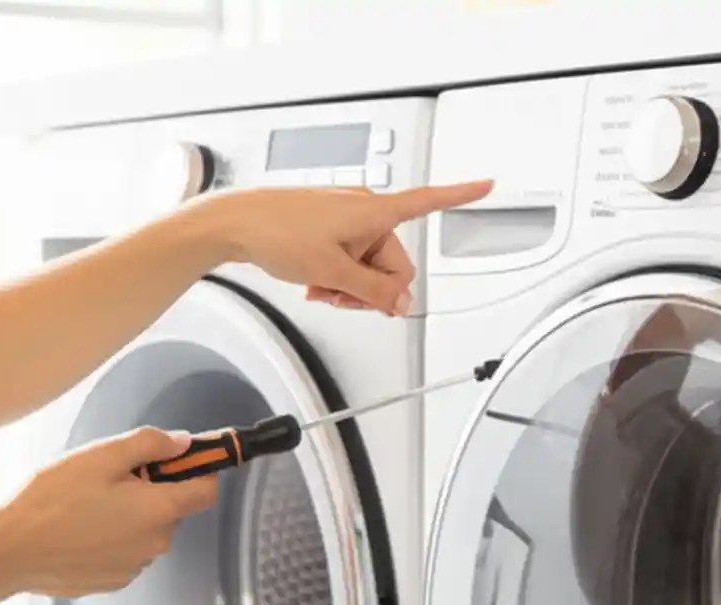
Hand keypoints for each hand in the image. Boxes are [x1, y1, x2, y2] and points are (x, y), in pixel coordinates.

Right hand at [0, 427, 218, 596]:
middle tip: (113, 479)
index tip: (180, 457)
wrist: (8, 552)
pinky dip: (113, 538)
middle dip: (153, 490)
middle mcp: (156, 544)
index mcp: (160, 511)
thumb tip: (185, 443)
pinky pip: (126, 550)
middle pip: (173, 509)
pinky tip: (81, 530)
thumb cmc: (53, 500)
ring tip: (89, 505)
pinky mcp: (113, 581)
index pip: (206, 490)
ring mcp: (135, 567)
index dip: (199, 469)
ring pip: (147, 531)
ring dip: (132, 515)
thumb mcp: (101, 457)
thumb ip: (150, 444)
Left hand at [183, 180, 492, 315]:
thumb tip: (400, 305)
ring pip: (370, 265)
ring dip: (351, 284)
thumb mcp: (333, 273)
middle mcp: (365, 209)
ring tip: (322, 288)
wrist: (234, 223)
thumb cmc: (276, 232)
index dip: (460, 195)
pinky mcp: (329, 224)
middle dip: (373, 286)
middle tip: (342, 296)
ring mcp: (346, 217)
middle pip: (394, 262)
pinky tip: (316, 282)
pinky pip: (350, 256)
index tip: (487, 184)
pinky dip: (338, 274)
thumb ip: (373, 292)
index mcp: (374, 211)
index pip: (428, 201)